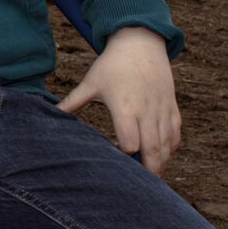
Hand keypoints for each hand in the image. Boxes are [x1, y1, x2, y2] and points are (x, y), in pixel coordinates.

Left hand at [57, 27, 181, 175]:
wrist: (140, 42)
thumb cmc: (112, 64)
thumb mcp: (90, 83)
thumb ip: (72, 102)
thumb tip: (51, 113)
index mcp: (125, 108)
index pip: (130, 142)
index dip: (125, 156)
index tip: (116, 165)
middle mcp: (146, 111)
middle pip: (153, 150)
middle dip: (148, 170)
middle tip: (141, 186)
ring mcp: (161, 109)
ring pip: (167, 144)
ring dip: (161, 162)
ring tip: (152, 176)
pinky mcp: (171, 106)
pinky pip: (176, 133)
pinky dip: (171, 147)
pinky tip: (163, 156)